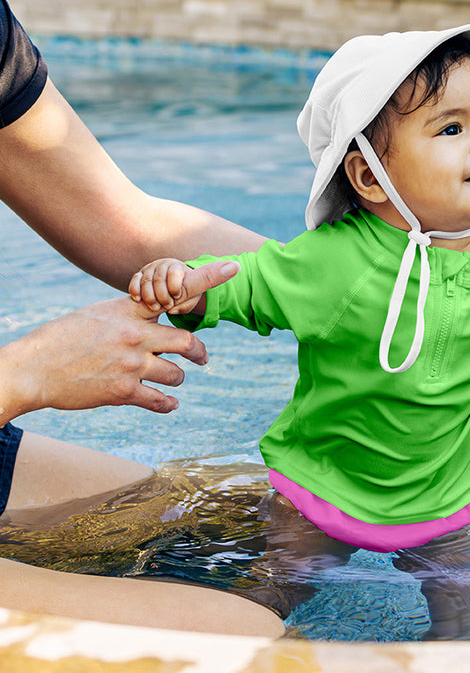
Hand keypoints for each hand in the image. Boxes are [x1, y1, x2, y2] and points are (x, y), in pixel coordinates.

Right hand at [0, 262, 239, 421]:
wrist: (33, 368)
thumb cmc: (63, 339)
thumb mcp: (98, 315)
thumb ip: (131, 316)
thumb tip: (154, 319)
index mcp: (129, 312)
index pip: (175, 292)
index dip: (208, 278)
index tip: (234, 268)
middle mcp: (135, 335)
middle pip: (187, 343)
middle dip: (199, 354)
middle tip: (203, 359)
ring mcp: (131, 364)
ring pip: (176, 374)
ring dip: (177, 380)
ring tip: (172, 382)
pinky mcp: (123, 391)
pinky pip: (160, 401)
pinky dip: (168, 404)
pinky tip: (167, 403)